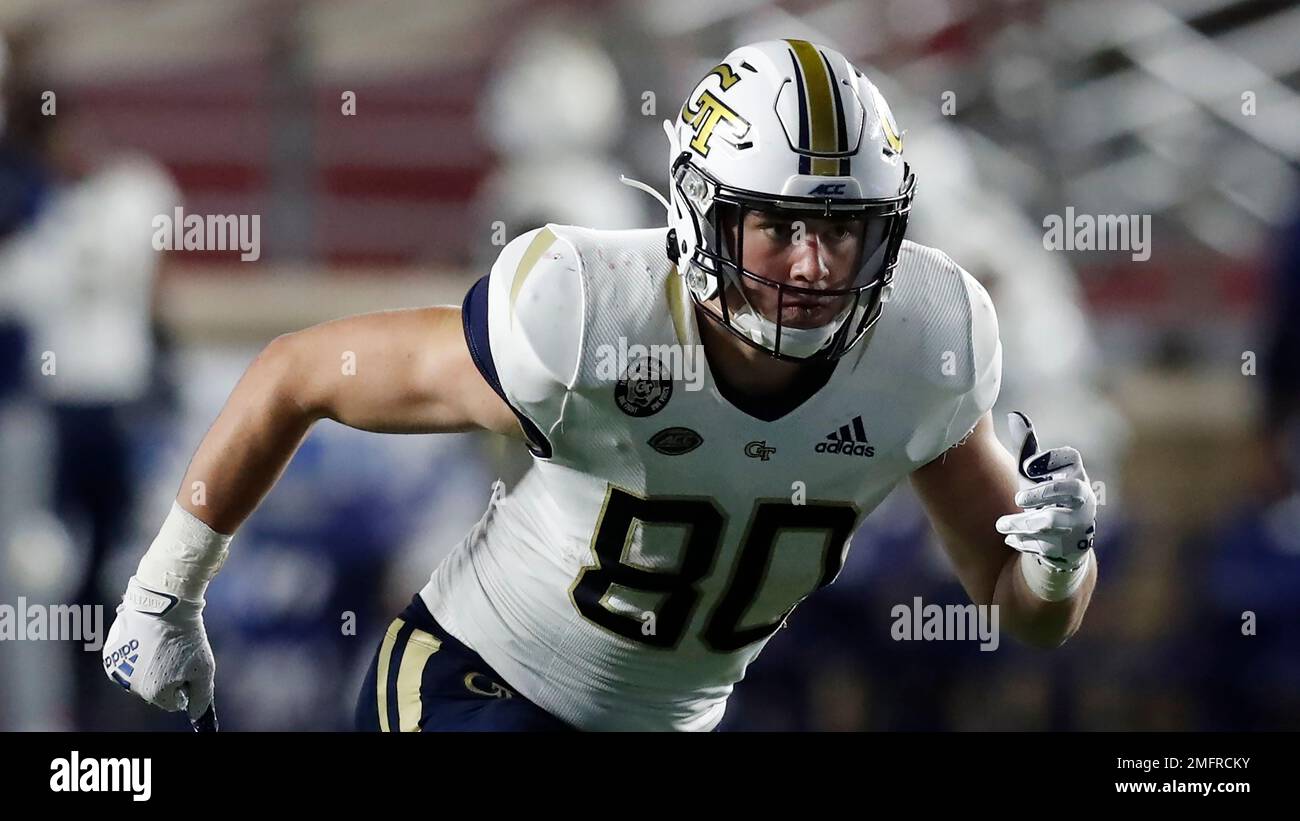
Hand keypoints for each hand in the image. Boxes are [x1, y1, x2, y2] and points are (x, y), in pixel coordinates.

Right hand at [103, 576, 217, 730]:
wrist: (162, 605)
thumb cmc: (186, 637)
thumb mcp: (204, 668)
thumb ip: (202, 697)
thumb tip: (197, 715)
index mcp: (155, 693)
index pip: (172, 702)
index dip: (184, 687)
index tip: (188, 669)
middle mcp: (131, 687)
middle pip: (154, 690)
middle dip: (166, 677)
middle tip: (175, 653)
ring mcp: (118, 670)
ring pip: (139, 677)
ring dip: (149, 666)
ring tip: (161, 644)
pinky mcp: (110, 654)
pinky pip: (126, 662)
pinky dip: (136, 654)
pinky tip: (146, 639)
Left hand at [995, 412, 1096, 570]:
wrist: (1064, 543)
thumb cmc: (1047, 498)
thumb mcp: (1035, 475)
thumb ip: (1028, 449)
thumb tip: (1014, 416)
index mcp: (1075, 476)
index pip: (1072, 459)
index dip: (1051, 459)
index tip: (1026, 466)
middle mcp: (1082, 500)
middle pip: (1070, 491)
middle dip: (1042, 492)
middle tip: (1017, 498)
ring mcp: (1076, 526)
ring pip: (1051, 522)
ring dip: (1022, 523)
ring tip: (1000, 524)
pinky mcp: (1066, 550)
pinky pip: (1043, 547)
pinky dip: (1024, 543)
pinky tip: (1010, 539)